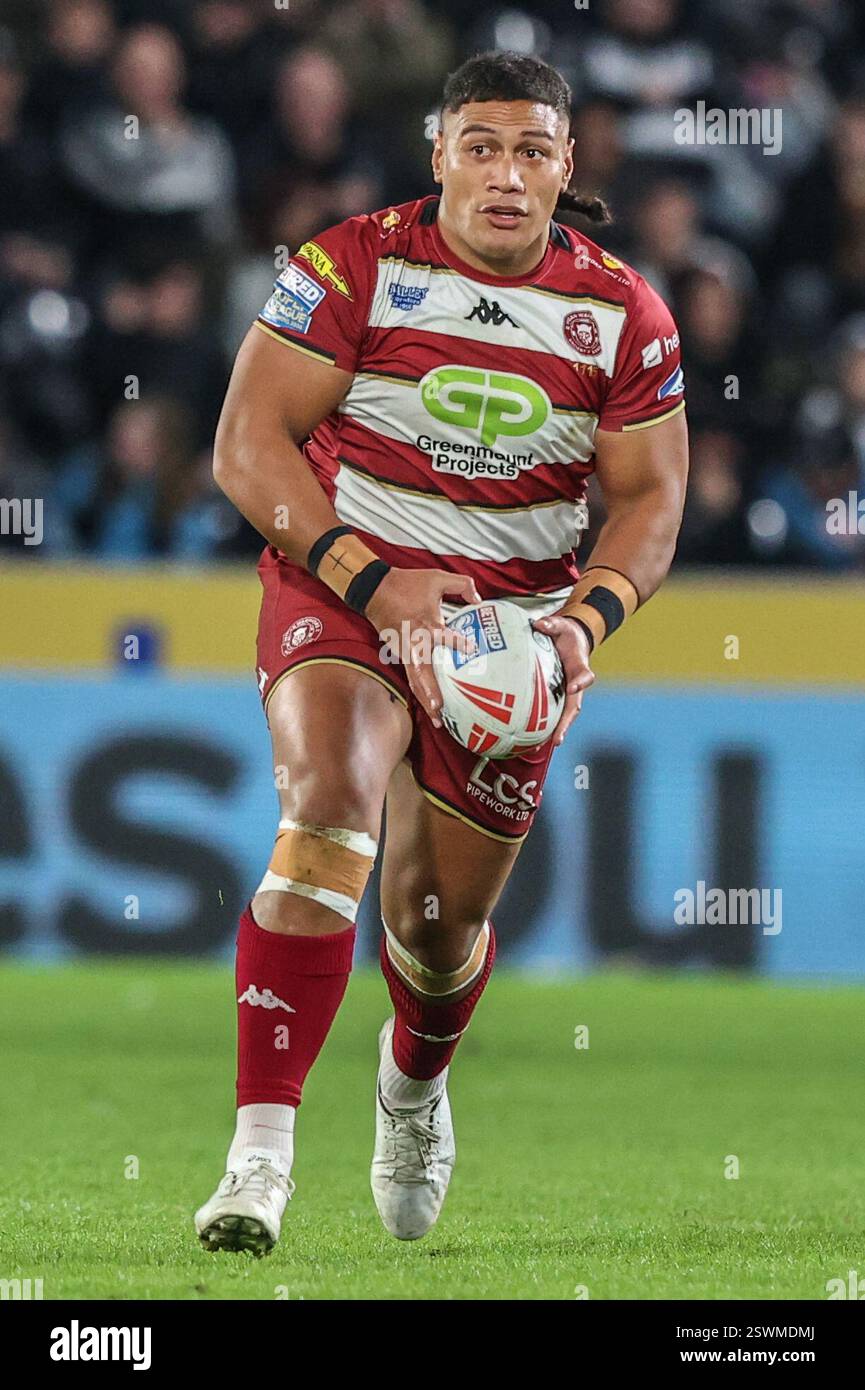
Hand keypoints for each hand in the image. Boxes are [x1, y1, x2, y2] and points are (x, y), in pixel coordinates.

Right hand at [365, 567, 481, 726]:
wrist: (375, 589)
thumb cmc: (407, 584)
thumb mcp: (437, 578)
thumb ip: (462, 585)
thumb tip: (478, 600)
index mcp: (426, 624)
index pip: (443, 636)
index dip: (457, 643)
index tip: (471, 648)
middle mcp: (415, 643)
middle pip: (423, 673)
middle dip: (431, 692)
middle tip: (441, 709)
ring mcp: (405, 651)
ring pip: (415, 680)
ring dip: (425, 699)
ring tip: (437, 720)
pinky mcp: (400, 653)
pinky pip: (411, 676)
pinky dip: (419, 691)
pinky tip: (429, 706)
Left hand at [531, 613, 594, 746]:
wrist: (572, 640)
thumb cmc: (566, 633)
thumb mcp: (561, 624)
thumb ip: (552, 624)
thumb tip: (539, 624)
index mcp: (579, 667)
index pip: (584, 676)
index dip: (580, 683)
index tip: (573, 688)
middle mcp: (575, 685)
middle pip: (573, 708)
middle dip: (565, 724)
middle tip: (557, 739)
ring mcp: (566, 694)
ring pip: (563, 716)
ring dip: (554, 732)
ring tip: (539, 748)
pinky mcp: (556, 697)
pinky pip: (550, 713)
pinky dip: (542, 727)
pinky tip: (527, 739)